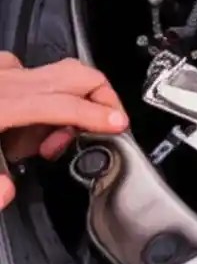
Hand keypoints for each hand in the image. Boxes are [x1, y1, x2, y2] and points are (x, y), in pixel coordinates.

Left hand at [0, 54, 128, 207]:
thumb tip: (8, 191)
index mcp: (2, 104)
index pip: (64, 104)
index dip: (97, 116)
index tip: (119, 126)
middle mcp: (5, 81)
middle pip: (76, 76)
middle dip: (104, 100)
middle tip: (109, 126)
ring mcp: (2, 72)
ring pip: (58, 72)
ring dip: (74, 101)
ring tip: (58, 136)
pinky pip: (32, 72)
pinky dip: (45, 93)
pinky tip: (32, 117)